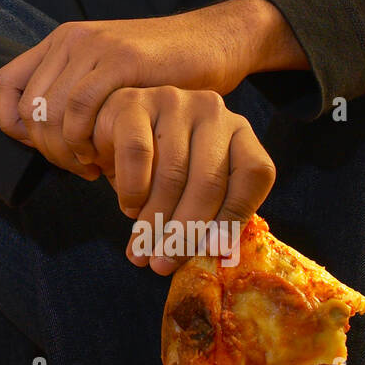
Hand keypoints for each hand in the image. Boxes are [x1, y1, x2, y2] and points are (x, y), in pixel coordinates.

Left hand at [0, 0, 296, 177]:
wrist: (213, 40)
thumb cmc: (161, 71)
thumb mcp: (106, 77)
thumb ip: (72, 96)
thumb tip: (36, 137)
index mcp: (60, 42)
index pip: (6, 86)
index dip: (16, 127)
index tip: (48, 150)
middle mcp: (70, 40)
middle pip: (27, 108)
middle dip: (47, 151)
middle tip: (78, 168)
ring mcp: (95, 46)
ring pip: (49, 112)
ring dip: (66, 153)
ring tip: (92, 168)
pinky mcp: (122, 60)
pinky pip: (80, 107)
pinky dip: (84, 142)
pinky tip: (104, 157)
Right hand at [95, 86, 275, 274]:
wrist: (111, 124)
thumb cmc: (158, 162)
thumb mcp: (192, 182)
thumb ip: (209, 209)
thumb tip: (214, 254)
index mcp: (239, 131)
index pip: (254, 175)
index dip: (235, 217)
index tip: (212, 252)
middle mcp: (213, 111)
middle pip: (210, 182)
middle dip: (185, 232)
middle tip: (163, 263)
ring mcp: (175, 102)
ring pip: (172, 174)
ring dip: (155, 220)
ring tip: (142, 247)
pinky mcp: (135, 103)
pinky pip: (138, 154)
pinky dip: (133, 190)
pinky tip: (129, 207)